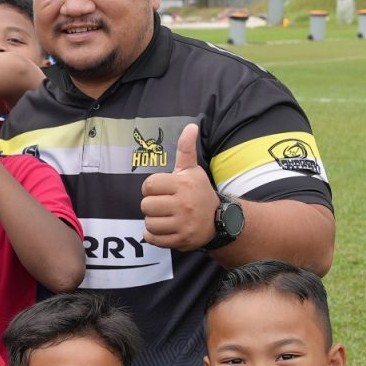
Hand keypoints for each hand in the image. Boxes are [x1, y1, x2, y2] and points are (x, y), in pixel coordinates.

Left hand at [139, 125, 220, 250]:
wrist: (219, 220)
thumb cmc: (199, 192)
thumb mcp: (193, 170)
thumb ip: (186, 149)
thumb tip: (191, 126)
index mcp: (183, 185)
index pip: (149, 185)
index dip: (151, 188)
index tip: (161, 190)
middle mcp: (183, 204)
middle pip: (146, 205)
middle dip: (152, 205)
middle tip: (164, 205)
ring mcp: (183, 224)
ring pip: (149, 223)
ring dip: (153, 221)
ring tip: (166, 217)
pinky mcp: (181, 240)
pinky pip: (153, 238)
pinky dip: (154, 236)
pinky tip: (166, 228)